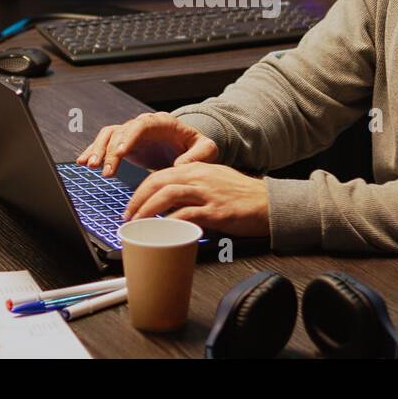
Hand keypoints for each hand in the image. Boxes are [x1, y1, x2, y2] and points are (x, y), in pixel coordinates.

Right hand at [76, 112, 218, 175]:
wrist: (188, 147)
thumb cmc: (197, 147)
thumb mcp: (206, 150)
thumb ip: (199, 155)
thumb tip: (180, 164)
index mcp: (162, 123)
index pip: (142, 125)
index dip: (129, 137)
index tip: (121, 152)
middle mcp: (143, 124)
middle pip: (122, 131)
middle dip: (110, 149)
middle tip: (103, 169)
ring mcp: (131, 133)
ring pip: (109, 135)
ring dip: (98, 149)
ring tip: (90, 166)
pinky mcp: (124, 143)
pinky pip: (104, 143)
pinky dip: (93, 151)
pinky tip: (83, 162)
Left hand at [124, 162, 268, 237]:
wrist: (269, 203)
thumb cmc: (243, 195)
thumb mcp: (214, 181)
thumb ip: (193, 185)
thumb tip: (169, 200)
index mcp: (197, 168)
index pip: (160, 174)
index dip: (141, 190)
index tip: (132, 205)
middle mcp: (199, 176)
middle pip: (158, 182)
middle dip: (137, 199)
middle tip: (128, 216)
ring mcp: (207, 193)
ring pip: (167, 195)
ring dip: (147, 210)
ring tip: (138, 223)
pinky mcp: (216, 211)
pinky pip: (186, 214)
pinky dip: (170, 222)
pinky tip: (162, 230)